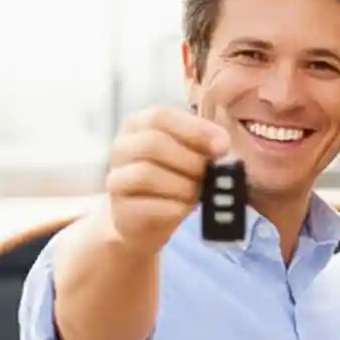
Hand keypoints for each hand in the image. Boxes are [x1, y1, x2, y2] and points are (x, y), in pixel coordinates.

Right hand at [104, 106, 230, 255]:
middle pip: (152, 143)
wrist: (149, 222)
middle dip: (190, 160)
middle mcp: (122, 148)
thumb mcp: (191, 156)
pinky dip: (175, 208)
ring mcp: (117, 179)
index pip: (161, 117)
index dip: (195, 129)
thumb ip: (203, 146)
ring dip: (183, 186)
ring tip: (198, 194)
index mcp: (140, 125)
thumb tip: (222, 145)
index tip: (223, 145)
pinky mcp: (121, 212)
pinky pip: (149, 206)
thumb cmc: (174, 181)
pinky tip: (185, 209)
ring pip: (147, 174)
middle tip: (209, 174)